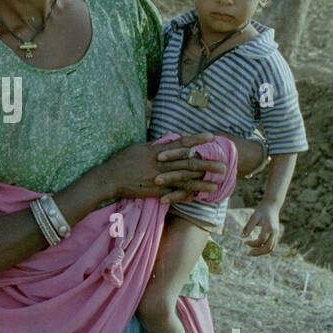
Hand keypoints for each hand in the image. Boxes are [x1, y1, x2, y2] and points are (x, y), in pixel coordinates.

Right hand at [105, 135, 225, 205]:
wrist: (109, 178)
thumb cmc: (122, 160)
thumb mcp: (138, 147)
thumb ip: (156, 143)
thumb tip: (169, 136)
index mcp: (157, 151)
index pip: (181, 143)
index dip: (197, 140)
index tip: (212, 137)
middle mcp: (160, 164)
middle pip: (188, 163)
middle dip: (207, 164)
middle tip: (224, 165)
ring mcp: (159, 179)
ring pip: (184, 180)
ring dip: (201, 183)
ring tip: (216, 185)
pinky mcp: (155, 192)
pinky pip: (174, 194)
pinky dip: (186, 195)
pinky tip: (197, 197)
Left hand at [241, 202, 280, 255]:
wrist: (272, 206)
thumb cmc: (261, 211)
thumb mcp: (253, 217)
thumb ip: (248, 227)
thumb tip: (242, 237)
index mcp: (269, 227)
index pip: (261, 240)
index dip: (252, 243)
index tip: (245, 242)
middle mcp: (274, 232)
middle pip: (268, 247)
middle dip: (258, 252)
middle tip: (249, 254)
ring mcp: (277, 234)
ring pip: (271, 248)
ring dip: (262, 252)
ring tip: (252, 253)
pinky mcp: (276, 235)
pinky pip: (272, 245)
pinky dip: (265, 249)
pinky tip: (258, 248)